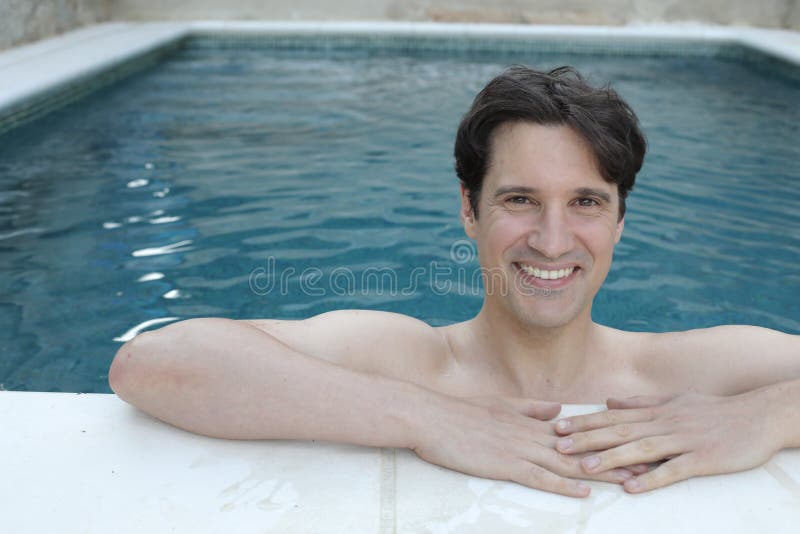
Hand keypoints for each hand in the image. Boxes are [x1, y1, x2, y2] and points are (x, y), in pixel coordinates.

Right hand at [410, 394, 636, 497]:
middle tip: (650, 463)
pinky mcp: (505, 464)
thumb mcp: (500, 406)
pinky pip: (540, 477)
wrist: (431, 416)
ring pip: (569, 463)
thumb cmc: (461, 414)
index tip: (636, 442)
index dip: (609, 439)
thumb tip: (558, 411)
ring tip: (631, 480)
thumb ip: (531, 409)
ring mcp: (520, 449)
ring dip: (601, 471)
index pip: (579, 432)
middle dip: (618, 457)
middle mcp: (533, 434)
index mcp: (532, 422)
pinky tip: (585, 490)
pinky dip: (564, 484)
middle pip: (583, 448)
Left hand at [552, 391, 781, 493]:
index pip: (613, 416)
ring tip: (585, 467)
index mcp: (657, 411)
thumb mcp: (675, 400)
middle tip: (559, 446)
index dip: (585, 422)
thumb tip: (610, 401)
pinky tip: (632, 488)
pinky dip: (651, 479)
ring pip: (641, 449)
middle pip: (620, 431)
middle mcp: (665, 423)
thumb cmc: (714, 410)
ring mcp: (683, 440)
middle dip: (588, 439)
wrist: (759, 415)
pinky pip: (673, 470)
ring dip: (611, 458)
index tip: (559, 428)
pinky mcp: (703, 459)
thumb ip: (641, 403)